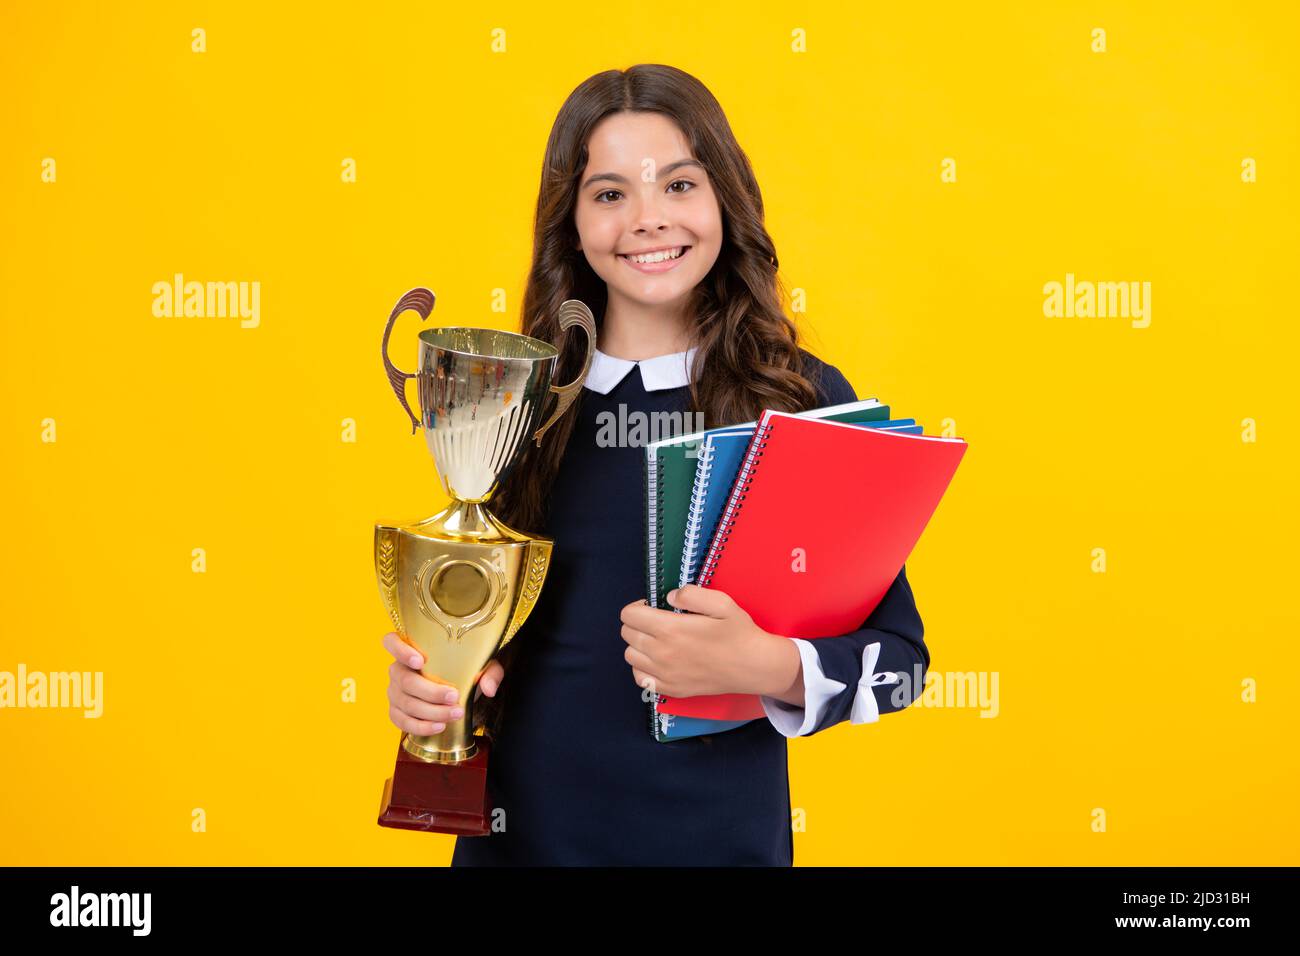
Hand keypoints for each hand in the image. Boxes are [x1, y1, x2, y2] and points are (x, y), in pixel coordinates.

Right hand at [381, 631, 504, 735]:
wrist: (458, 694)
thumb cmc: (464, 673)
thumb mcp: (482, 667)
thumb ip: (489, 672)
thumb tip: (489, 689)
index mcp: (412, 649)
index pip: (392, 642)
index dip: (401, 650)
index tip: (420, 661)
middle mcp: (398, 669)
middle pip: (405, 680)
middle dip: (430, 691)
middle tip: (454, 697)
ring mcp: (394, 692)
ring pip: (406, 703)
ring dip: (431, 712)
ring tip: (455, 714)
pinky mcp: (396, 712)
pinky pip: (401, 721)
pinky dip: (420, 726)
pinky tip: (439, 726)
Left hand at [618, 585, 796, 699]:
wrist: (754, 667)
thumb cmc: (739, 633)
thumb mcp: (721, 602)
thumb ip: (691, 594)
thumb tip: (669, 596)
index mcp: (670, 630)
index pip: (629, 615)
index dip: (637, 606)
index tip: (651, 606)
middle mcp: (662, 654)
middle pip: (627, 634)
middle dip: (637, 622)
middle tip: (655, 620)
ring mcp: (665, 675)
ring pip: (630, 656)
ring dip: (638, 644)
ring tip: (656, 639)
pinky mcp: (671, 689)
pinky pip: (640, 679)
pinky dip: (643, 667)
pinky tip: (658, 660)